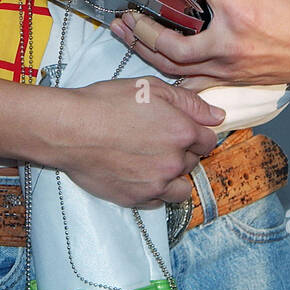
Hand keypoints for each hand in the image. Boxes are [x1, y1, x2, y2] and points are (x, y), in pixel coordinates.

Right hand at [49, 76, 223, 207]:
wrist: (70, 130)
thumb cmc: (107, 103)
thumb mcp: (151, 88)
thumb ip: (190, 102)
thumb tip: (218, 116)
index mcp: (182, 133)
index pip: (209, 140)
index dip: (197, 133)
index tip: (183, 130)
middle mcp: (174, 163)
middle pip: (193, 162)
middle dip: (182, 152)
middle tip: (157, 139)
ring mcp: (156, 185)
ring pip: (180, 187)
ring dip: (173, 176)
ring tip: (152, 161)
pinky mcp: (136, 199)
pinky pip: (158, 201)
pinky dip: (154, 190)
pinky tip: (138, 174)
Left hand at [110, 0, 289, 87]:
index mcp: (239, 14)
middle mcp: (227, 45)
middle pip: (170, 43)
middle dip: (141, 28)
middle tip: (124, 12)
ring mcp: (225, 68)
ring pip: (173, 67)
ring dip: (144, 50)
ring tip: (124, 33)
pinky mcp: (227, 80)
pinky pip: (188, 83)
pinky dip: (167, 72)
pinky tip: (150, 60)